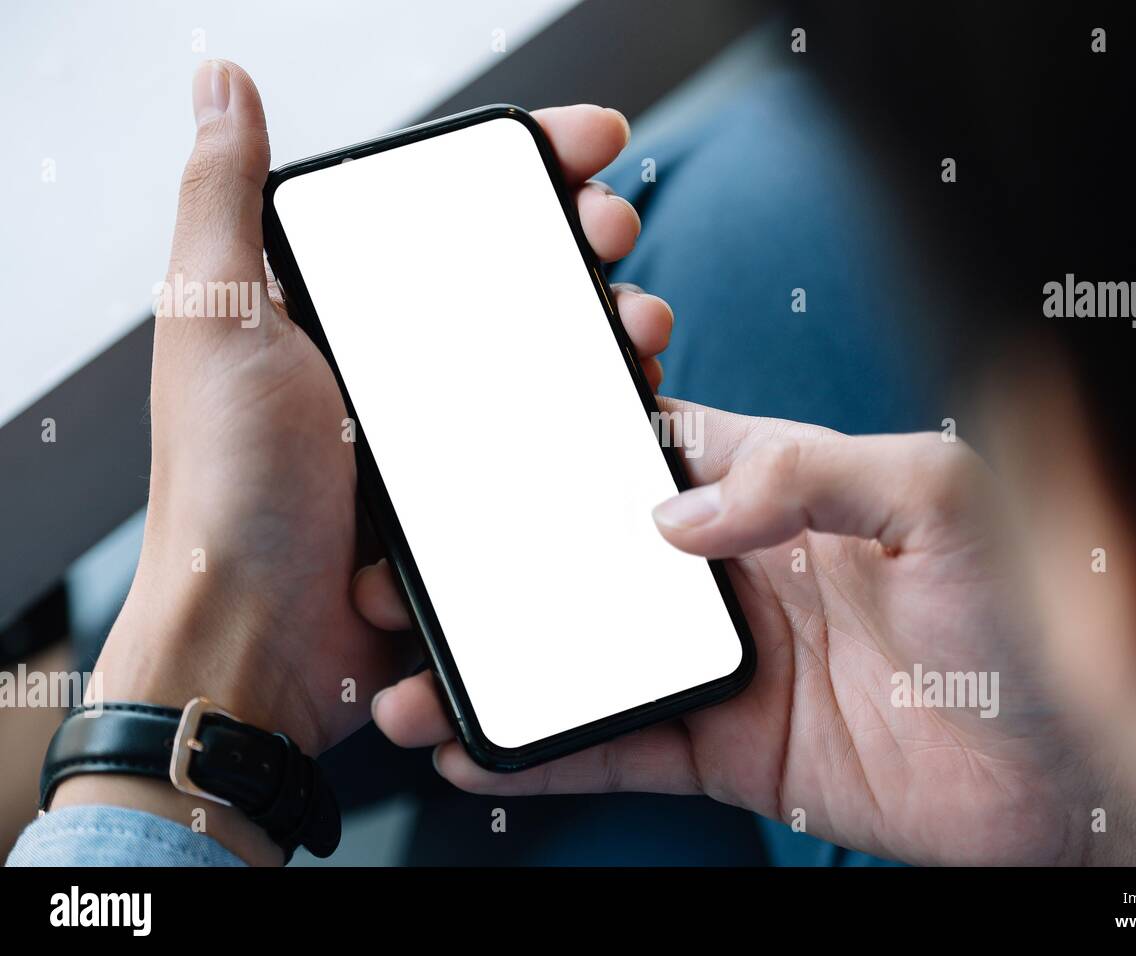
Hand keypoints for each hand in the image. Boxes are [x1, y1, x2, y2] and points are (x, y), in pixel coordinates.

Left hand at [65, 61, 670, 859]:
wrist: (259, 647)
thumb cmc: (227, 494)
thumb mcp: (217, 323)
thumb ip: (223, 201)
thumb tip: (221, 86)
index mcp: (348, 316)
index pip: (450, 213)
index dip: (522, 168)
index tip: (584, 143)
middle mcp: (404, 370)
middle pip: (519, 279)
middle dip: (585, 241)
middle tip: (616, 233)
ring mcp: (448, 438)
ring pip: (554, 361)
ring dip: (611, 330)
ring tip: (638, 329)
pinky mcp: (481, 502)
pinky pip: (560, 445)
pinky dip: (602, 418)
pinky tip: (627, 405)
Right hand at [361, 400, 1135, 864]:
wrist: (1075, 774)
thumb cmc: (1036, 613)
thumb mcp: (941, 497)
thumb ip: (808, 473)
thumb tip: (674, 512)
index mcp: (785, 491)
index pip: (654, 448)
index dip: (565, 444)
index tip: (470, 450)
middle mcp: (743, 573)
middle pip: (592, 557)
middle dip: (498, 564)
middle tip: (404, 572)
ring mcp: (733, 665)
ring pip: (589, 655)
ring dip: (504, 666)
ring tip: (412, 676)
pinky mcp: (736, 749)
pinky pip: (626, 746)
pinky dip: (554, 750)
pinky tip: (482, 749)